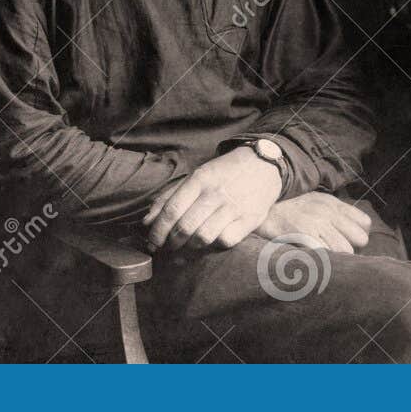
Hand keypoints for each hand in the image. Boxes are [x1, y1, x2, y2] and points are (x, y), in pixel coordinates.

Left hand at [142, 147, 283, 252]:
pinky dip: (214, 245)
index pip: (172, 209)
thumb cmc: (223, 173)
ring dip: (190, 246)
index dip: (158, 230)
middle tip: (168, 246)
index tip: (152, 242)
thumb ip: (170, 196)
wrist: (263, 165)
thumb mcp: (196, 176)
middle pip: (185, 227)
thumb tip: (147, 222)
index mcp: (200, 179)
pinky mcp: (249, 219)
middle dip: (171, 242)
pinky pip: (225, 241)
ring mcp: (234, 207)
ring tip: (187, 245)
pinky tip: (211, 240)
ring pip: (203, 237)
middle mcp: (216, 193)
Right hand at [255, 192, 371, 254]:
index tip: (346, 241)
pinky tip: (315, 264)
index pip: (364, 223)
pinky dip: (323, 263)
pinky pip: (326, 255)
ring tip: (323, 261)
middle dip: (350, 248)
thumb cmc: (286, 209)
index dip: (357, 236)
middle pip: (360, 239)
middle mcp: (328, 212)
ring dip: (337, 259)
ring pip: (345, 250)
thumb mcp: (313, 202)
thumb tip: (352, 231)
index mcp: (332, 203)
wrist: (259, 208)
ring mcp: (316, 223)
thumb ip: (333, 213)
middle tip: (335, 253)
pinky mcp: (303, 235)